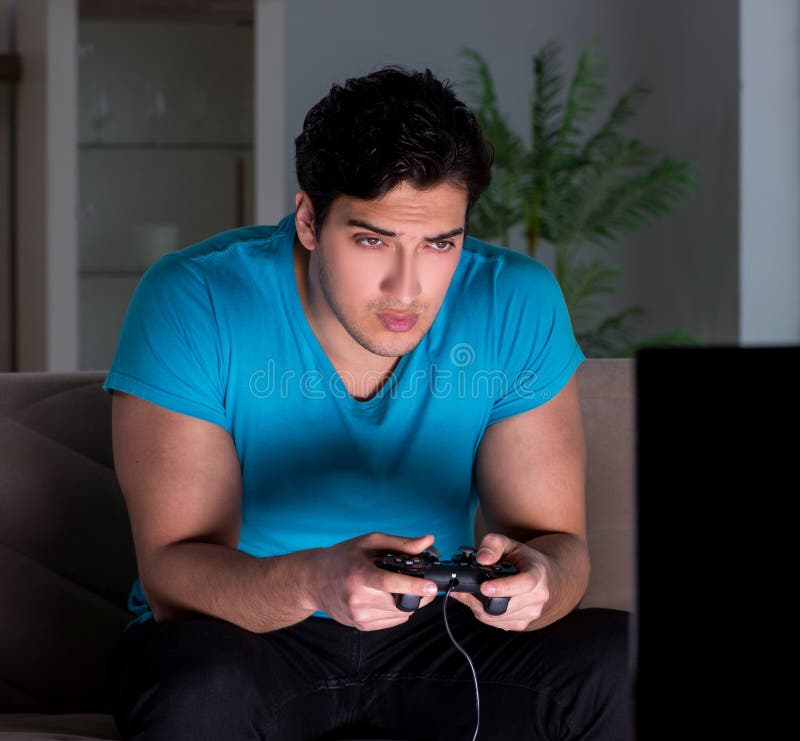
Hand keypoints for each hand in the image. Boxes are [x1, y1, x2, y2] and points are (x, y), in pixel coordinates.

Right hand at [307, 532, 438, 630]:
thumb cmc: (343, 557)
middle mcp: (357, 598)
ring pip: (400, 614)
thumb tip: (428, 541)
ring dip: (409, 602)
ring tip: (400, 588)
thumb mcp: (370, 542)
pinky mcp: (361, 626)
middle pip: (400, 602)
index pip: (389, 583)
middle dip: (419, 594)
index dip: (412, 586)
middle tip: (424, 583)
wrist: (313, 581)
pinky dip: (399, 610)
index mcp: (359, 574)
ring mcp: (359, 615)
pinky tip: (389, 597)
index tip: (431, 587)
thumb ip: (401, 543)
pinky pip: (393, 621)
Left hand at [447, 533, 548, 630]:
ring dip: (479, 606)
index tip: (484, 587)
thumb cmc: (520, 558)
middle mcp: (538, 595)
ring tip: (473, 592)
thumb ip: (492, 544)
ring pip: (498, 617)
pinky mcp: (523, 623)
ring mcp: (532, 612)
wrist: (537, 574)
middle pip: (507, 605)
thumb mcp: (507, 542)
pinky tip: (481, 601)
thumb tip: (482, 559)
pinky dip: (483, 614)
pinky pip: (498, 624)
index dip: (504, 587)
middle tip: (465, 588)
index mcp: (537, 573)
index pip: (525, 583)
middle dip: (481, 598)